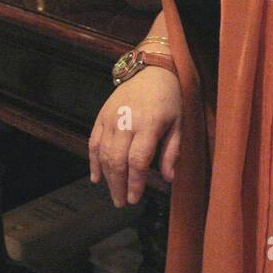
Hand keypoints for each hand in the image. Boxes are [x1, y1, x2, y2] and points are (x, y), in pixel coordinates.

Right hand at [89, 65, 181, 206]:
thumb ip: (172, 151)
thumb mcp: (179, 122)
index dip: (135, 183)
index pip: (137, 161)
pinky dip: (93, 161)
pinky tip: (96, 178)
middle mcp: (126, 122)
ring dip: (107, 177)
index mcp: (148, 124)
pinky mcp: (101, 116)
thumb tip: (168, 179)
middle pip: (117, 161)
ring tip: (114, 195)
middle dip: (118, 185)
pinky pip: (93, 142)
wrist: (151, 69)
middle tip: (122, 203)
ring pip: (103, 154)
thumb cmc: (169, 98)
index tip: (135, 199)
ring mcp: (111, 118)